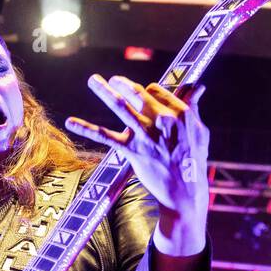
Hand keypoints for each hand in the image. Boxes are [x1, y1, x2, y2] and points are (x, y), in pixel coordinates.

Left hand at [64, 75, 209, 251]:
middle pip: (137, 94)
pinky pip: (106, 136)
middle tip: (113, 79)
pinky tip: (70, 122)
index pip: (157, 91)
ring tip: (93, 80)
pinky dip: (87, 128)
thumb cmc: (193, 161)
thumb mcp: (200, 131)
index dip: (148, 91)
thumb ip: (193, 107)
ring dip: (104, 92)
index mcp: (180, 114)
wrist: (184, 191)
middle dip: (123, 84)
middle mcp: (161, 122)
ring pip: (121, 107)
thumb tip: (196, 86)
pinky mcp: (132, 151)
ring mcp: (145, 136)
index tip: (142, 94)